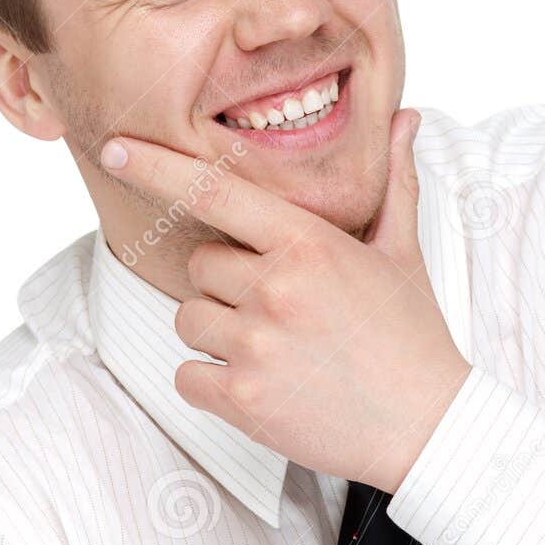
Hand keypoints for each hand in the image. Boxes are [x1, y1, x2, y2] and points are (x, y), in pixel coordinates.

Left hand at [100, 109, 470, 492]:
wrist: (429, 426)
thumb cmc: (413, 337)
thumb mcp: (402, 253)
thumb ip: (392, 183)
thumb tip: (405, 119)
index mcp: (308, 243)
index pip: (214, 192)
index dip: (156, 166)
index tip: (115, 149)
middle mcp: (276, 288)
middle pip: (200, 266)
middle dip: (227, 285)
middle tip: (279, 310)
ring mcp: (256, 346)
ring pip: (187, 320)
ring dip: (216, 334)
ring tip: (274, 350)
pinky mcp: (244, 400)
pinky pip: (186, 376)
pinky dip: (210, 383)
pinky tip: (262, 386)